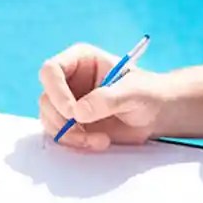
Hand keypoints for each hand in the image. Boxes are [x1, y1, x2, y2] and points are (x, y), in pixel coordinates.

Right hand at [38, 42, 171, 149]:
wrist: (156, 114)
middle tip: (84, 132)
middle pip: (46, 98)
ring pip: (49, 119)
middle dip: (62, 119)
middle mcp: (69, 79)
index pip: (51, 70)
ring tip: (100, 140)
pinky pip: (59, 134)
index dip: (56, 91)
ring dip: (70, 135)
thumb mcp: (133, 92)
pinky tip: (99, 142)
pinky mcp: (71, 123)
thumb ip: (108, 98)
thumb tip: (78, 112)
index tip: (72, 111)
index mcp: (81, 59)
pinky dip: (74, 142)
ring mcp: (68, 102)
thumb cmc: (147, 93)